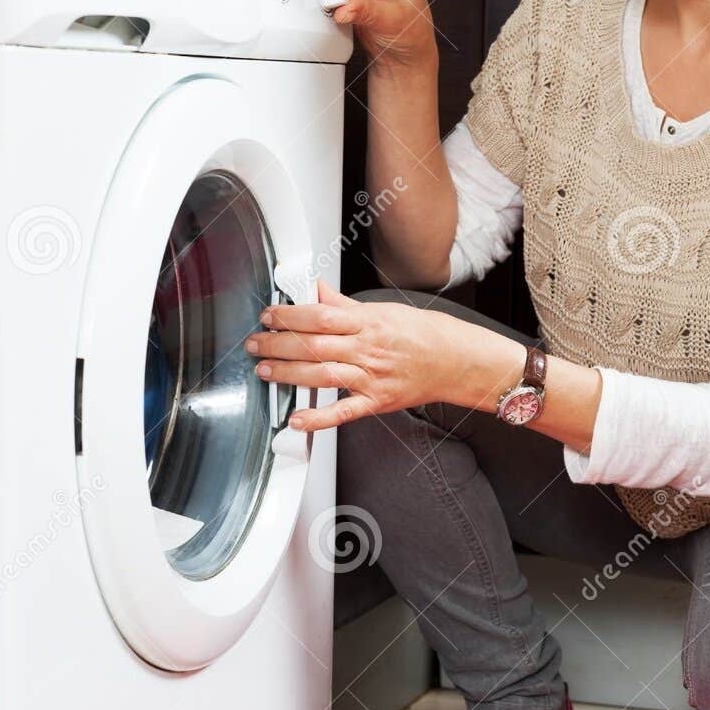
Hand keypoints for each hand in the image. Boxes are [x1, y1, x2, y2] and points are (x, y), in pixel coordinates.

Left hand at [245, 279, 461, 430]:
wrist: (454, 360)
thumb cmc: (419, 334)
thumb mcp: (382, 310)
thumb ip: (343, 305)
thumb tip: (317, 289)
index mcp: (367, 322)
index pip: (320, 316)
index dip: (290, 316)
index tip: (268, 316)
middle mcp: (367, 349)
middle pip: (315, 345)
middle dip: (280, 344)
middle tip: (256, 344)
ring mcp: (372, 377)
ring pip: (324, 374)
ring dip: (290, 374)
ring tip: (266, 371)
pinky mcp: (377, 402)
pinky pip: (345, 412)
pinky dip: (320, 419)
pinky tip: (298, 420)